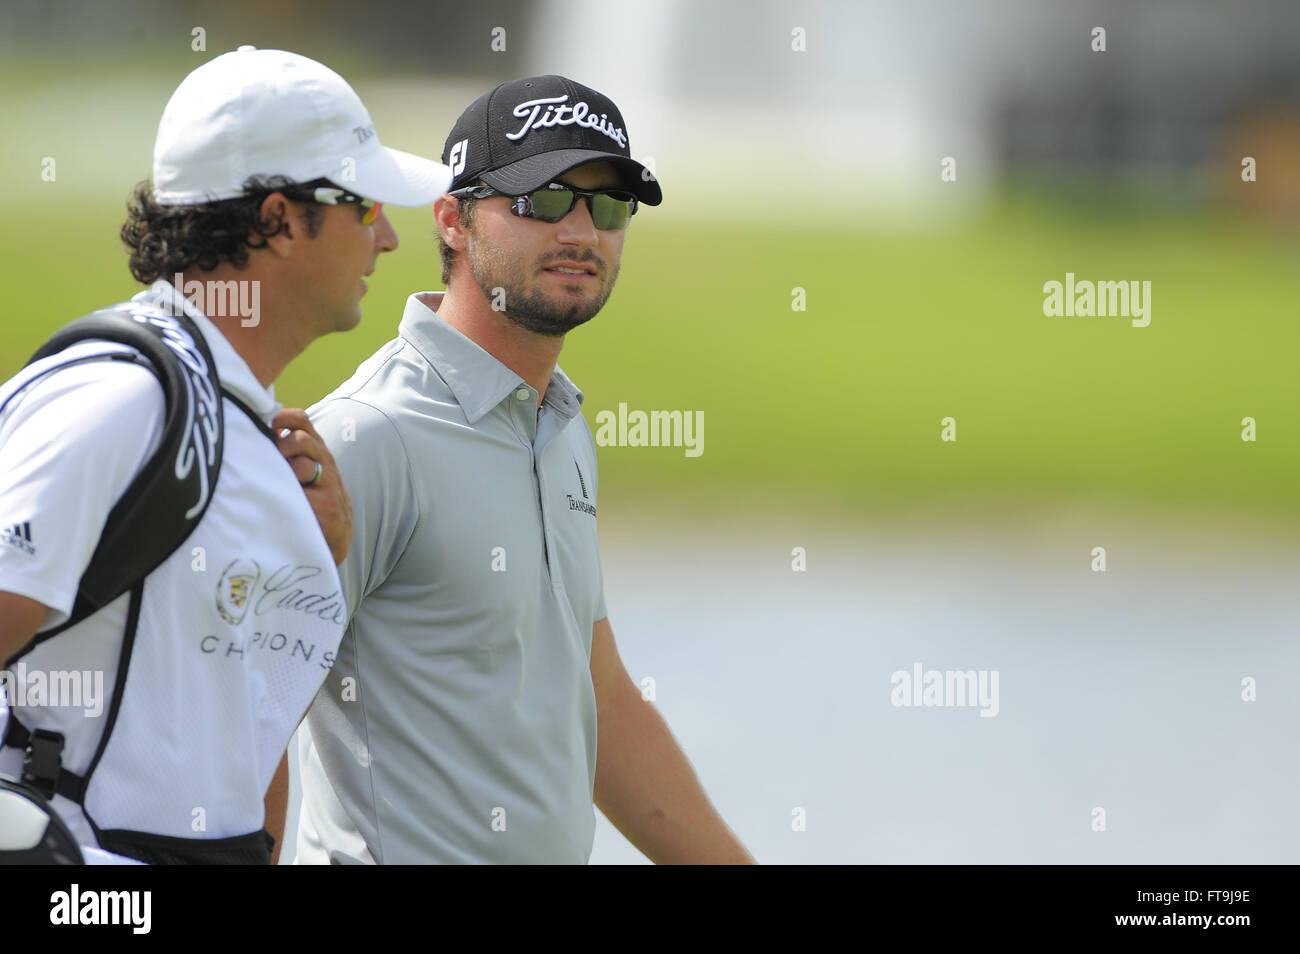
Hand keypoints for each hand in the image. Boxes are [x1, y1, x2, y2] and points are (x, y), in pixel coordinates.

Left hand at [272, 408, 351, 565]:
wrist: (337, 528)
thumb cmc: (309, 494)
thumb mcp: (301, 466)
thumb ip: (282, 449)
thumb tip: (248, 432)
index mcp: (315, 447)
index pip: (300, 419)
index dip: (280, 418)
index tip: (261, 428)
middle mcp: (325, 460)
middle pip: (300, 439)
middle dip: (278, 450)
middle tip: (264, 464)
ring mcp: (328, 482)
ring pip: (301, 467)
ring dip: (282, 476)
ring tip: (273, 487)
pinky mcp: (326, 504)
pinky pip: (301, 495)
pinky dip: (285, 498)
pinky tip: (278, 504)